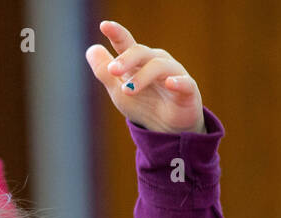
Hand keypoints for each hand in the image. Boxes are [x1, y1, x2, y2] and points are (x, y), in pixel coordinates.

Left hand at [86, 20, 203, 134]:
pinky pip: (185, 82)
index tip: (104, 25)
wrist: (167, 129)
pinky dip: (178, 82)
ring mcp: (174, 74)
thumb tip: (91, 49)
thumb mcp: (119, 91)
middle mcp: (157, 62)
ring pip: (159, 66)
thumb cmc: (143, 105)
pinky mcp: (188, 90)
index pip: (126, 44)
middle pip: (141, 52)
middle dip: (126, 59)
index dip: (116, 33)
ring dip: (142, 77)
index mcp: (138, 62)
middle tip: (112, 69)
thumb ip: (105, 72)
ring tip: (127, 90)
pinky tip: (170, 83)